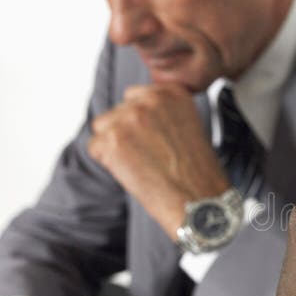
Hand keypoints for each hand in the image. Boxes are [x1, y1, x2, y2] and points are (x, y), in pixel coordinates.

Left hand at [88, 84, 230, 237]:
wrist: (199, 202)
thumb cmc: (198, 173)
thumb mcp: (189, 127)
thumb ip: (162, 112)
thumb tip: (132, 113)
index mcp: (172, 93)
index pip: (135, 97)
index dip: (142, 122)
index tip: (156, 140)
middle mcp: (150, 100)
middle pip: (118, 111)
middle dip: (127, 133)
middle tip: (150, 156)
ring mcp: (129, 118)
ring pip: (103, 127)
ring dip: (115, 146)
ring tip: (142, 164)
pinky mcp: (112, 140)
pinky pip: (95, 147)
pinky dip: (109, 163)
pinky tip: (134, 173)